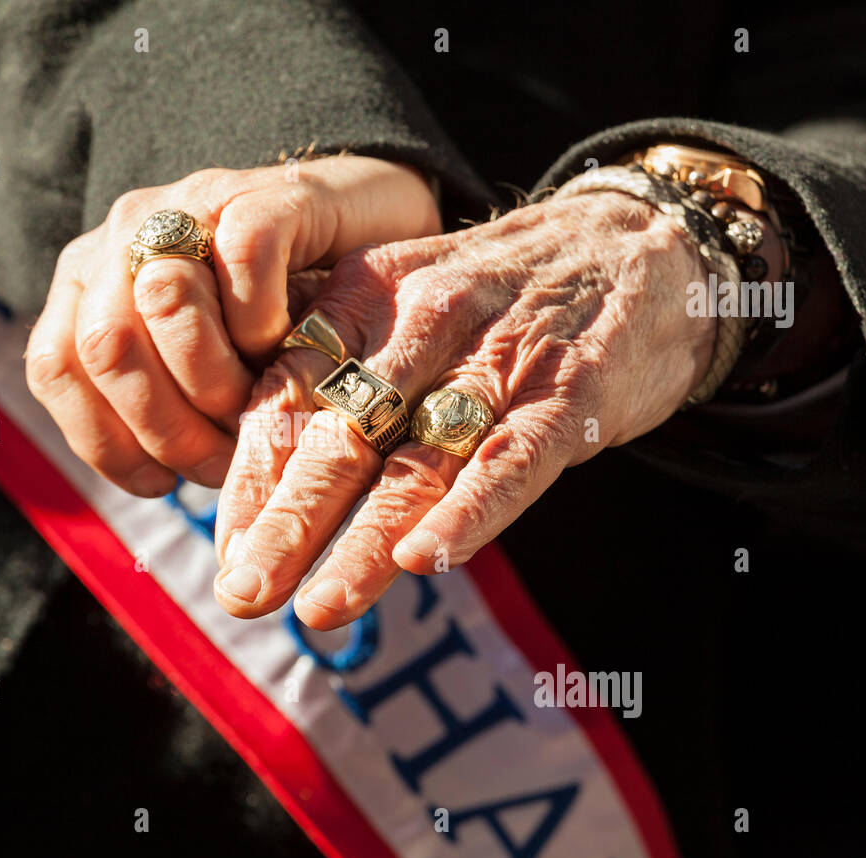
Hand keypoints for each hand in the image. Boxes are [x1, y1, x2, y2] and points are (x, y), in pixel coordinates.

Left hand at [24, 157, 438, 495]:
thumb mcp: (214, 386)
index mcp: (93, 283)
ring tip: (257, 401)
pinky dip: (263, 321)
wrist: (372, 237)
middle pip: (105, 345)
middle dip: (168, 425)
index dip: (105, 441)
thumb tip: (161, 495)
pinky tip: (286, 343)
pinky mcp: (265, 193)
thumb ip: (166, 418)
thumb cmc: (286, 334)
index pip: (56, 366)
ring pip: (162, 298)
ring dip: (215, 379)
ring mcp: (193, 203)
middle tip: (226, 453)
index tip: (162, 481)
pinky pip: (242, 258)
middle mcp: (126, 236)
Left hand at [213, 191, 711, 628]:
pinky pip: (509, 462)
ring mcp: (497, 357)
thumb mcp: (408, 305)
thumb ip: (342, 375)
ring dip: (362, 540)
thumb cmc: (502, 297)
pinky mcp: (567, 392)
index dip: (252, 479)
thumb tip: (265, 478)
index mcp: (366, 299)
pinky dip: (467, 513)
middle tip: (242, 592)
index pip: (290, 398)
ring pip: (417, 461)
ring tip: (319, 608)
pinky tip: (423, 561)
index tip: (226, 549)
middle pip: (341, 435)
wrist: (639, 242)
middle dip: (287, 521)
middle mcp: (421, 321)